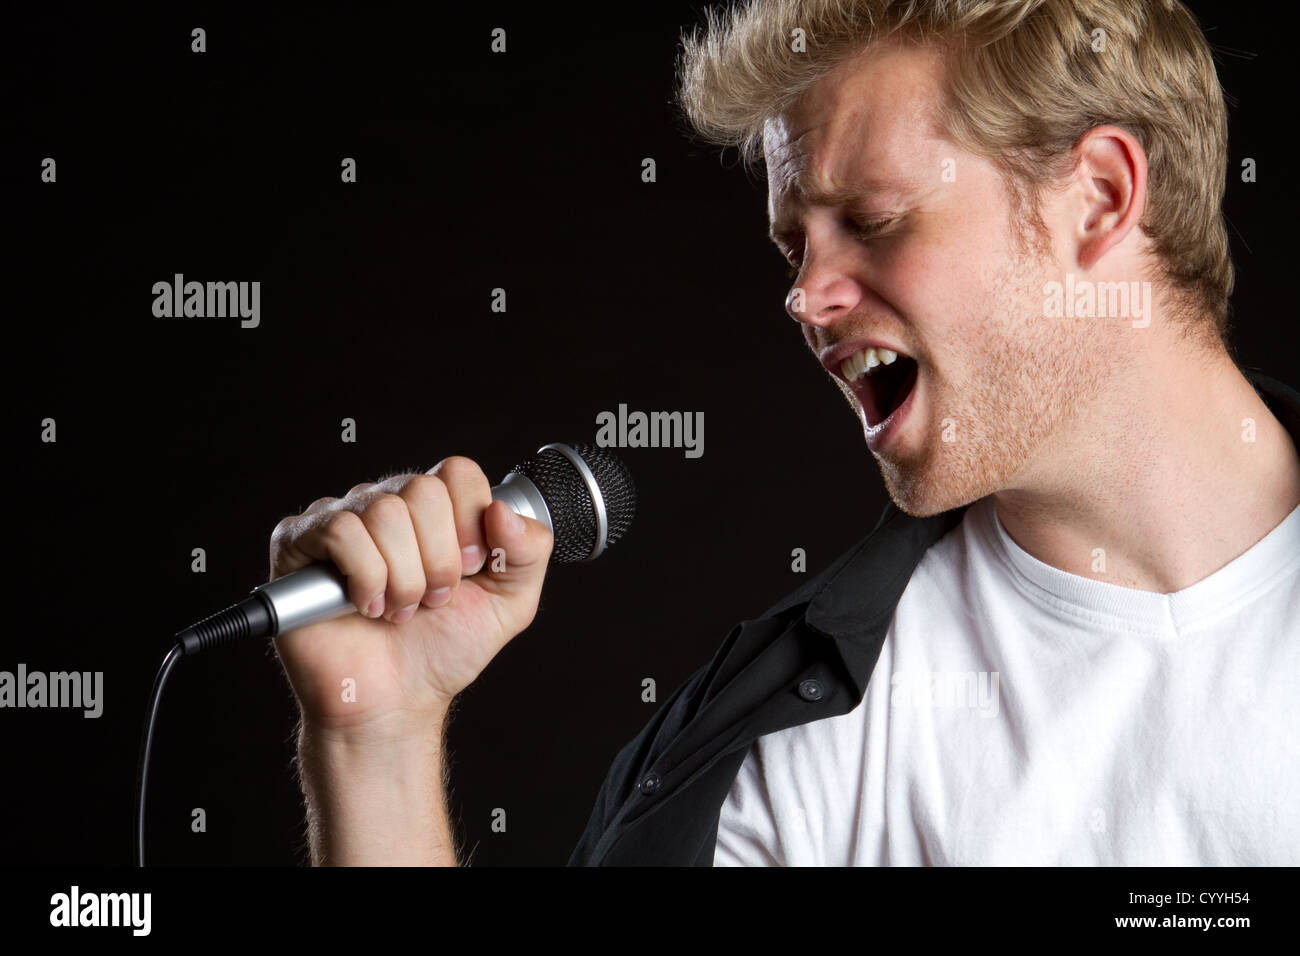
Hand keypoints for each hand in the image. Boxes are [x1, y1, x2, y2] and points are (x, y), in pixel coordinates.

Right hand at [269, 456, 552, 735]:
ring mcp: (342, 519)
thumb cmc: (442, 651)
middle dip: (438, 560)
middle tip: (432, 599)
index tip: (470, 570)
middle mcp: (388, 504)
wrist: (396, 702)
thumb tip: (504, 509)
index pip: (458, 473)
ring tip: (398, 610)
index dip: (470, 523)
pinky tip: (364, 606)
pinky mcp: (300, 543)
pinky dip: (365, 578)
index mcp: (436, 510)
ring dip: (402, 577)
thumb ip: (529, 550)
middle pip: (422, 490)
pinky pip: (340, 531)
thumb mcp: (510, 603)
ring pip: (383, 512)